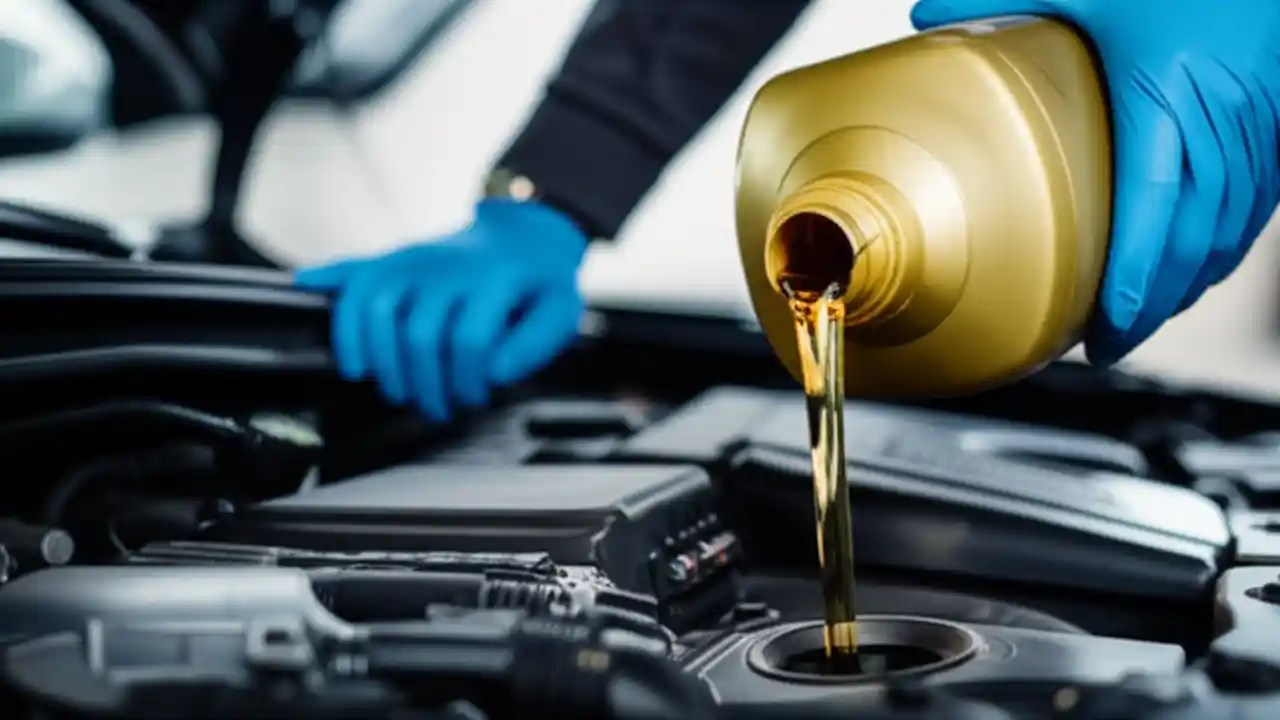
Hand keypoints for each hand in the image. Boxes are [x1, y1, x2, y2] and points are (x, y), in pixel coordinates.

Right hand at [295, 199, 587, 421]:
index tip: (474, 398)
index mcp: (494, 280)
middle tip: (436, 407)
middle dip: (425, 383)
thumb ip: (534, 343)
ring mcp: (415, 261)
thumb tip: (495, 372)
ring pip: (376, 305)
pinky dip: (331, 293)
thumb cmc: (539, 284)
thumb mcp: (560, 312)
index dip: (468, 379)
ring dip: (376, 356)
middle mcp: (448, 268)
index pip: (470, 339)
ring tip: (387, 386)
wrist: (523, 235)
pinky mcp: (393, 260)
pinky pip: (352, 271)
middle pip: (419, 333)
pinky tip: (317, 309)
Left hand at [911, 0, 1279, 363]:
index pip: (1152, 209)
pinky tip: (1194, 270)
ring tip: (1141, 322)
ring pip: (1230, 230)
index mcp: (1165, 91)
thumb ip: (999, 0)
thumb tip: (922, 19)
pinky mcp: (1276, 122)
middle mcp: (1219, 118)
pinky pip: (1257, 205)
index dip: (1135, 281)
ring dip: (1189, 285)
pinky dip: (1224, 248)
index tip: (1107, 328)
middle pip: (1194, 240)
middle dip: (1155, 306)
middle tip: (1109, 347)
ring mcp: (1258, 124)